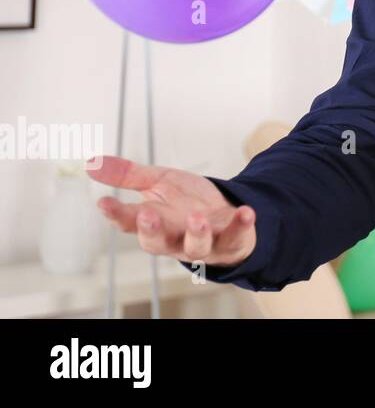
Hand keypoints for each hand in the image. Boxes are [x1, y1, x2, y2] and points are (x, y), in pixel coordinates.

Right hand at [88, 155, 257, 268]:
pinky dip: (241, 225)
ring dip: (197, 233)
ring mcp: (202, 243)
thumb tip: (92, 163)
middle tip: (148, 213)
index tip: (104, 202)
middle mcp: (174, 237)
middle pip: (157, 243)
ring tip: (197, 216)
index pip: (129, 222)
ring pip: (195, 247)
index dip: (116, 214)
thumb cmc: (186, 201)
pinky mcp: (229, 241)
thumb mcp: (158, 182)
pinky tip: (246, 211)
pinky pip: (235, 238)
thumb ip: (129, 175)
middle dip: (151, 230)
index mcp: (153, 222)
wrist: (224, 213)